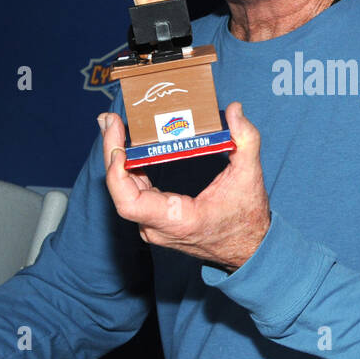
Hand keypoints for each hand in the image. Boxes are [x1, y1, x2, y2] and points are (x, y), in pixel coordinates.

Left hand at [100, 102, 270, 270]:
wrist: (248, 248)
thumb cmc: (247, 218)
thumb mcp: (250, 176)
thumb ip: (246, 140)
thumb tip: (235, 110)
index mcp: (178, 219)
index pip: (130, 204)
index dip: (116, 175)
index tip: (117, 148)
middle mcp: (159, 226)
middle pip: (121, 191)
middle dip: (112, 152)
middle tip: (109, 120)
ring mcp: (155, 224)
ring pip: (124, 191)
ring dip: (116, 157)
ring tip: (113, 125)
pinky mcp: (156, 218)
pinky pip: (134, 192)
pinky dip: (128, 167)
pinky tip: (125, 145)